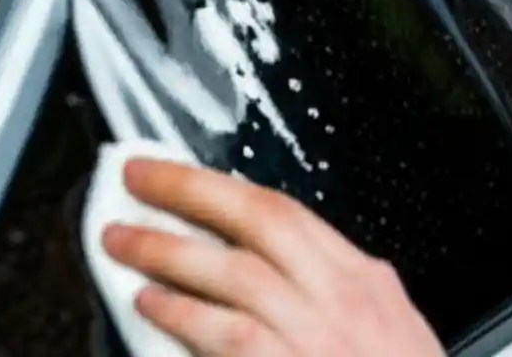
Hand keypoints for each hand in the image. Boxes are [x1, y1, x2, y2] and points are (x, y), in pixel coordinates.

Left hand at [102, 159, 443, 356]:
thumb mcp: (388, 323)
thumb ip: (336, 289)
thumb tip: (280, 262)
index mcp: (363, 280)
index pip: (288, 212)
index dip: (225, 186)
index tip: (180, 174)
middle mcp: (340, 300)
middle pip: (259, 222)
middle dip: (191, 191)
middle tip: (137, 175)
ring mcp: (313, 338)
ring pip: (234, 274)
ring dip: (168, 253)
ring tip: (122, 241)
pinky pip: (224, 336)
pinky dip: (182, 316)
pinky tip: (150, 305)